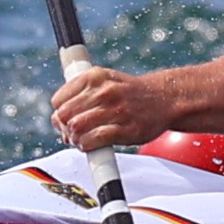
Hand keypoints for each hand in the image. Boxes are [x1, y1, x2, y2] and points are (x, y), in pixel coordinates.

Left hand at [53, 61, 176, 150]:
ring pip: (76, 128)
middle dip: (64, 129)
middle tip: (72, 134)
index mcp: (95, 77)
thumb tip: (58, 118)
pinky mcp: (126, 129)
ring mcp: (116, 110)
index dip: (59, 114)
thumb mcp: (104, 80)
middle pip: (64, 116)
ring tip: (81, 140)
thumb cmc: (130, 93)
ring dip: (74, 139)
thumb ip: (80, 93)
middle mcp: (104, 91)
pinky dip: (87, 146)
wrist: (165, 98)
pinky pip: (94, 140)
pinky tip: (91, 145)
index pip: (58, 100)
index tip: (65, 121)